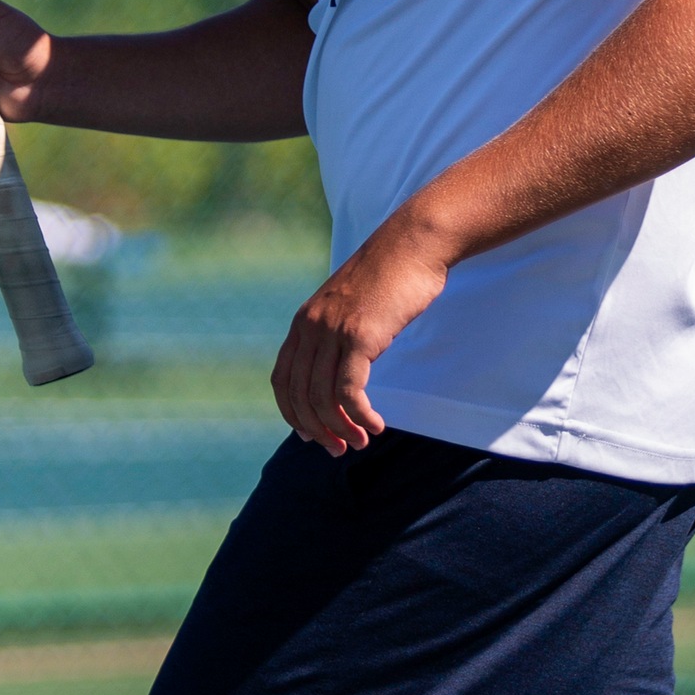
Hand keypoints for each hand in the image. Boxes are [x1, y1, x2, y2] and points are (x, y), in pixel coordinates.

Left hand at [271, 215, 449, 457]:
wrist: (412, 245)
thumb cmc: (389, 277)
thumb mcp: (349, 305)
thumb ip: (336, 333)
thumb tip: (337, 372)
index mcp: (304, 320)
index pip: (282, 379)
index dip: (292, 413)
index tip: (309, 434)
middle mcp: (311, 326)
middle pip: (299, 394)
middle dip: (316, 430)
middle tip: (338, 450)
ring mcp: (333, 330)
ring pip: (322, 397)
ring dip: (340, 429)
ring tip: (359, 442)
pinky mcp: (359, 336)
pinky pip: (349, 391)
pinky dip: (359, 416)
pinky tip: (375, 426)